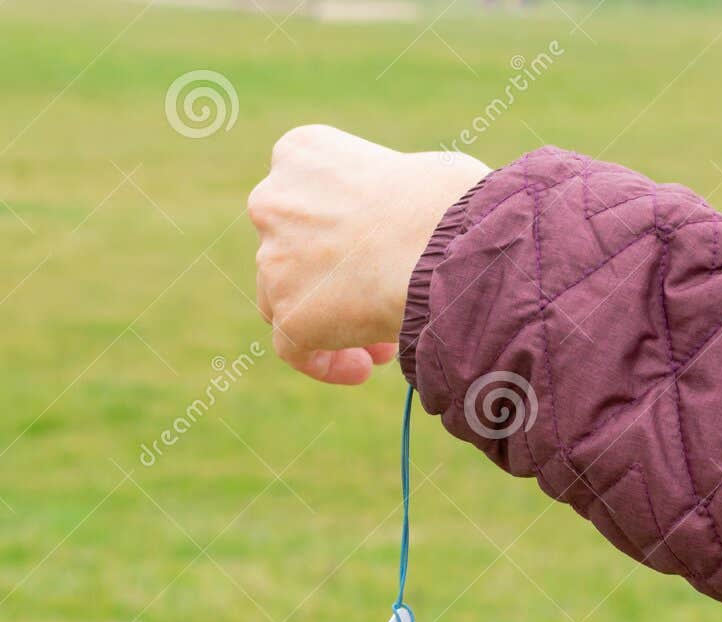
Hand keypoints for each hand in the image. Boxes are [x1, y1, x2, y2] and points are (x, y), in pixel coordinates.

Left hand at [247, 125, 488, 384]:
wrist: (441, 238)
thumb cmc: (448, 199)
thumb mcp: (407, 173)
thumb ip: (382, 200)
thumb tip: (398, 238)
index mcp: (301, 152)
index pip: (306, 197)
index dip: (340, 233)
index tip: (376, 255)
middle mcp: (273, 200)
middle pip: (290, 250)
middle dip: (334, 279)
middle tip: (378, 302)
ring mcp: (273, 259)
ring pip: (286, 299)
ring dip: (330, 320)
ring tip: (383, 345)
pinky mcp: (288, 313)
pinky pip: (293, 347)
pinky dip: (323, 360)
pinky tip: (361, 370)